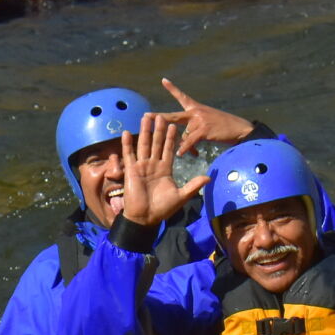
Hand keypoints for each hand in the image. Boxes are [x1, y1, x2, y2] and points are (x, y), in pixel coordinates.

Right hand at [119, 113, 207, 227]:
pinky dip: (127, 144)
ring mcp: (142, 167)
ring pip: (144, 145)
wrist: (146, 218)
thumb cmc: (162, 209)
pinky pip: (129, 155)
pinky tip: (126, 133)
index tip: (175, 126)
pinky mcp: (131, 171)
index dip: (172, 138)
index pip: (169, 150)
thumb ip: (193, 185)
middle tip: (161, 116)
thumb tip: (208, 177)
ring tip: (146, 118)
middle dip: (159, 130)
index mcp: (165, 169)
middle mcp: (153, 165)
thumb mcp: (181, 196)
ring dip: (144, 132)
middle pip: (156, 143)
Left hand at [152, 78, 255, 155]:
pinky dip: (186, 148)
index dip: (172, 89)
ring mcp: (199, 120)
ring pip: (183, 135)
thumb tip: (183, 143)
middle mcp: (195, 112)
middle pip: (173, 116)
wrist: (239, 129)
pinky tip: (183, 154)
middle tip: (146, 115)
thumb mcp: (207, 123)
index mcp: (196, 108)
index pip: (182, 97)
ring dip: (186, 146)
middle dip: (159, 117)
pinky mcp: (203, 130)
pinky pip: (189, 141)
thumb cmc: (223, 128)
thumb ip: (194, 129)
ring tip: (191, 153)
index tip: (163, 80)